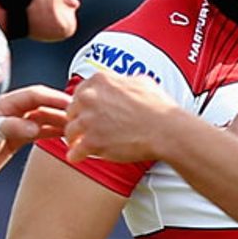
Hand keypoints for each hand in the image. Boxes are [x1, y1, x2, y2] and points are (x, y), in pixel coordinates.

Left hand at [0, 84, 71, 138]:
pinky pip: (41, 132)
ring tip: (76, 125)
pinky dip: (54, 132)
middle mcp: (11, 112)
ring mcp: (15, 125)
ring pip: (44, 118)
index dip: (54, 98)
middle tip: (79, 114)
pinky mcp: (17, 139)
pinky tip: (65, 133)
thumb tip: (33, 127)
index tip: (70, 103)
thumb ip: (11, 127)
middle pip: (43, 105)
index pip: (34, 95)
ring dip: (60, 121)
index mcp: (3, 104)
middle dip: (61, 109)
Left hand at [64, 72, 184, 162]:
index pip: (80, 92)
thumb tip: (124, 83)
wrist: (166, 130)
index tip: (88, 112)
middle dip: (78, 120)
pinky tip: (78, 157)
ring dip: (74, 138)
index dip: (84, 104)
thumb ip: (125, 81)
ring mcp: (89, 120)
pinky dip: (76, 155)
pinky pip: (75, 151)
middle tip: (85, 129)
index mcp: (100, 81)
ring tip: (79, 144)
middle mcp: (90, 98)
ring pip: (70, 131)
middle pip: (72, 111)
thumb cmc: (159, 108)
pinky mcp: (92, 142)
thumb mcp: (142, 82)